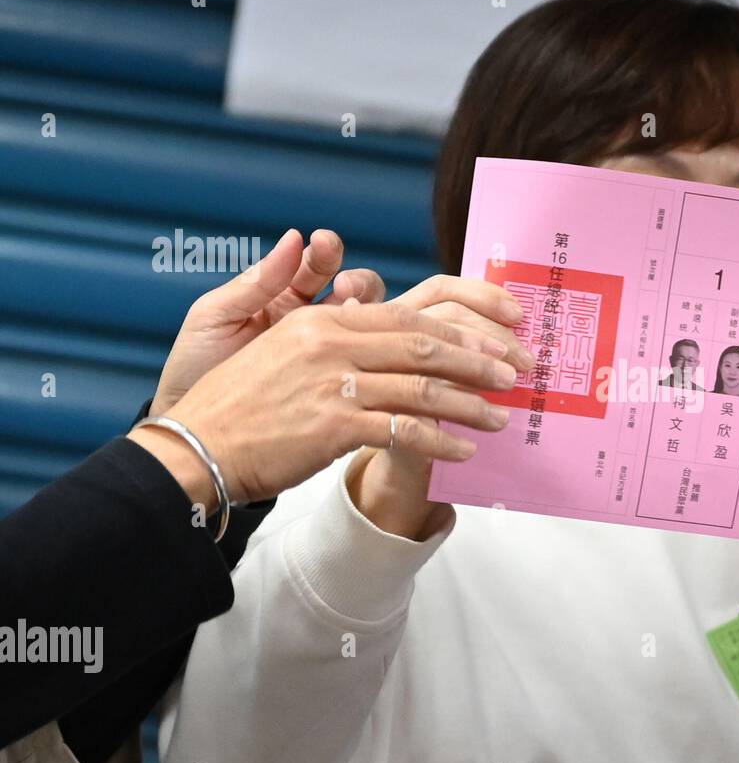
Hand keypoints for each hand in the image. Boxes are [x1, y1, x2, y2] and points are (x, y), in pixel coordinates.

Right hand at [131, 300, 517, 504]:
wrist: (197, 448)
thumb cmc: (244, 403)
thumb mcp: (280, 346)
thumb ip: (331, 328)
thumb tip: (371, 312)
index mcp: (324, 321)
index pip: (410, 315)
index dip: (462, 326)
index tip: (500, 334)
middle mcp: (331, 345)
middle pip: (426, 346)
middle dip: (480, 359)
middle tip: (517, 371)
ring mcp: (333, 386)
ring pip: (422, 388)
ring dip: (471, 403)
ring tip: (502, 415)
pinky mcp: (333, 428)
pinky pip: (404, 433)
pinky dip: (441, 441)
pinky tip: (466, 450)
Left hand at [149, 228, 383, 415]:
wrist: (196, 435)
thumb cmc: (194, 372)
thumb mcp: (215, 319)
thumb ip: (254, 281)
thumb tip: (294, 237)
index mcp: (282, 299)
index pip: (318, 267)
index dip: (327, 253)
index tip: (324, 244)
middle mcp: (313, 325)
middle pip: (355, 293)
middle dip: (357, 282)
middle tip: (345, 286)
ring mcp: (329, 358)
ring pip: (370, 328)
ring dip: (372, 316)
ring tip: (355, 317)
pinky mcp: (339, 391)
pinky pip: (368, 369)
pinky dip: (377, 357)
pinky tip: (371, 353)